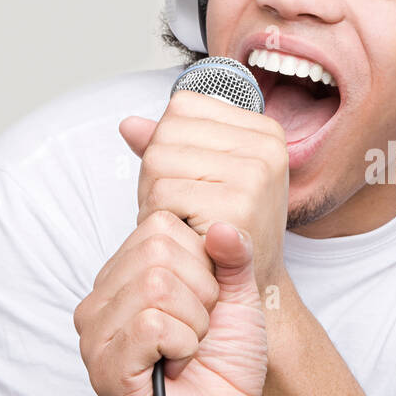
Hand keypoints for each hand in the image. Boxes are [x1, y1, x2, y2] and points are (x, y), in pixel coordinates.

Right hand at [74, 210, 267, 395]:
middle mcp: (100, 300)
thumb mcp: (239, 298)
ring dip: (193, 322)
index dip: (201, 262)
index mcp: (123, 276)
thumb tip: (220, 225)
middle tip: (199, 330)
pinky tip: (179, 365)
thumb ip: (233, 257)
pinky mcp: (106, 369)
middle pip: (158, 251)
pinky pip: (151, 325)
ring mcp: (96, 336)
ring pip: (155, 286)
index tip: (207, 301)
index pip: (160, 226)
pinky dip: (183, 344)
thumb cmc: (224, 365)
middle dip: (200, 292)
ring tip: (188, 349)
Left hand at [120, 88, 289, 295]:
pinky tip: (184, 235)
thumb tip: (128, 124)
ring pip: (158, 161)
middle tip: (182, 207)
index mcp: (263, 130)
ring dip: (154, 197)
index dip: (168, 142)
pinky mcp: (237, 205)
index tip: (190, 178)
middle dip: (158, 172)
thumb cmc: (226, 229)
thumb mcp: (207, 176)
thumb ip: (170, 145)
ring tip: (183, 221)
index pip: (183, 107)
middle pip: (167, 132)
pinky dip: (158, 217)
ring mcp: (255, 174)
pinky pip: (162, 194)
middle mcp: (266, 145)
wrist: (250, 289)